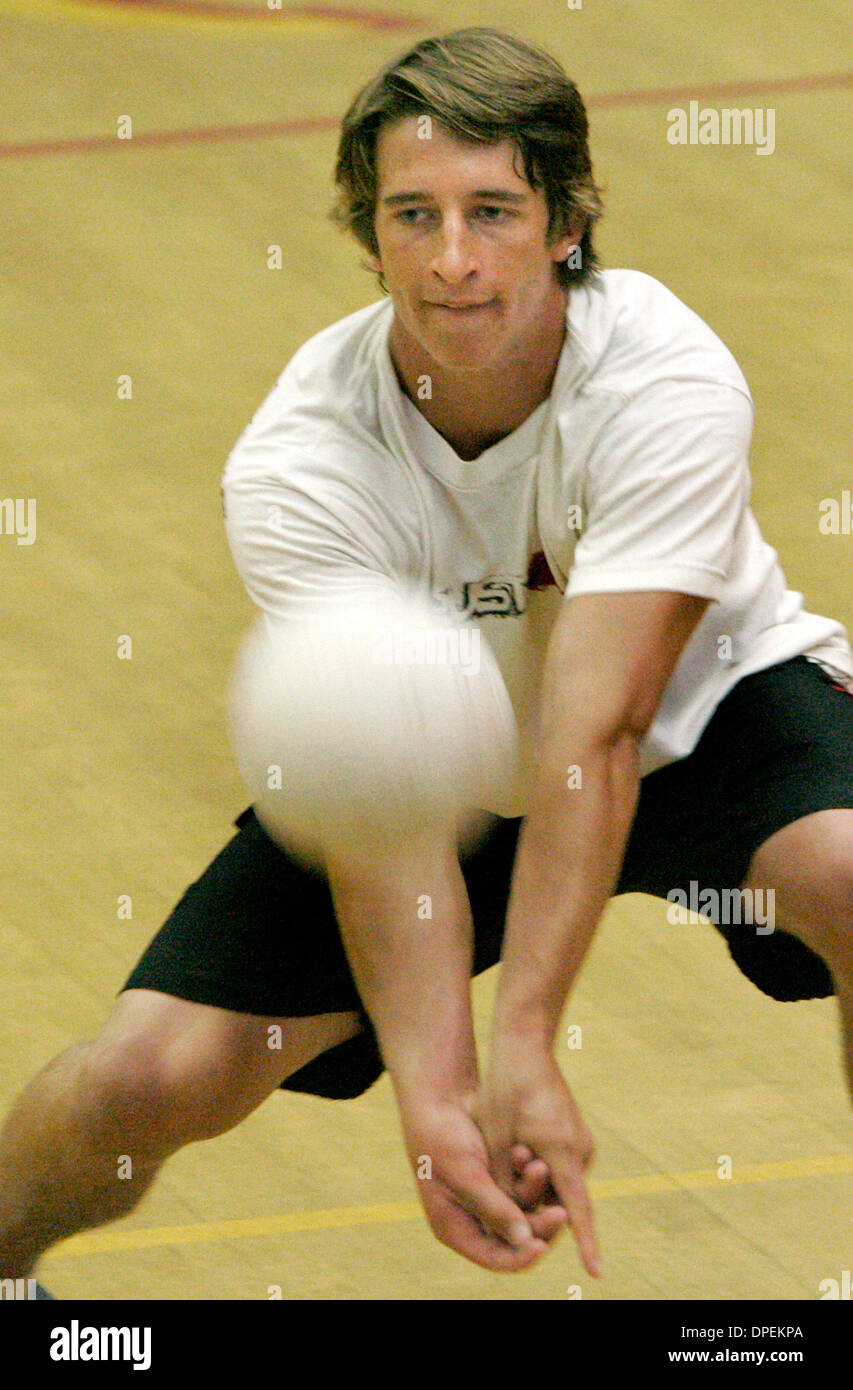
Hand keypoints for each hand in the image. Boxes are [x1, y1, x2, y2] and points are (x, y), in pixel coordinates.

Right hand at [396, 1092, 568, 1271]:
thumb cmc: (440, 1135)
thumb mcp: (464, 1173)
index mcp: (454, 1227)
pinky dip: (528, 1173)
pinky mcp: (501, 1176)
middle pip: (517, 1238)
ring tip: (539, 1166)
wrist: (438, 1097)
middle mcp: (473, 1218)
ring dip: (534, 1191)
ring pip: (525, 1209)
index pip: (494, 1258)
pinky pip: (523, 1184)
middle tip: (561, 1212)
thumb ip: (494, 1207)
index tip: (541, 1246)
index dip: (520, 1257)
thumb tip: (525, 1241)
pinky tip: (527, 1153)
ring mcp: (489, 1197)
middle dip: (538, 1224)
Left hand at [478, 1045, 600, 1277]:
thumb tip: (507, 1222)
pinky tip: (518, 1143)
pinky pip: (559, 1165)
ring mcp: (581, 1140)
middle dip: (536, 1201)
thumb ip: (503, 1183)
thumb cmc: (506, 1088)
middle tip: (509, 1171)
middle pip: (560, 1196)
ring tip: (509, 1147)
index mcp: (563, 1150)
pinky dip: (540, 1168)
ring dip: (534, 1182)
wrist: (526, 1045)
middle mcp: (581, 1149)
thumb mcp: (496, 1138)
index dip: (587, 1243)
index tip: (596, 1273)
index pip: (578, 1209)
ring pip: (558, 1181)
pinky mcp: (575, 1133)